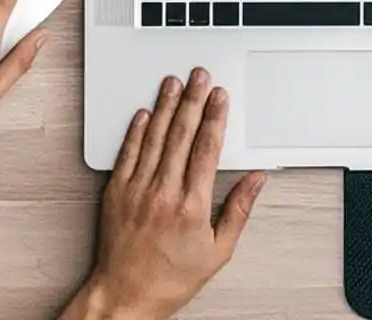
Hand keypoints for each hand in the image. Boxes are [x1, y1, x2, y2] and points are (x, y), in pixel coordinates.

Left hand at [72, 69, 266, 319]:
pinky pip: (126, 154)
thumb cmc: (171, 277)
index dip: (215, 118)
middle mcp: (163, 193)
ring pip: (153, 138)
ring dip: (164, 106)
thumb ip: (238, 210)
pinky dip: (135, 131)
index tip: (219, 97)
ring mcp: (136, 190)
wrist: (125, 294)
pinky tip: (143, 113)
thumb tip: (256, 181)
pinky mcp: (115, 193)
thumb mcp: (218, 250)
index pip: (206, 149)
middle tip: (199, 77)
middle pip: (181, 135)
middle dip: (192, 100)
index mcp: (192, 206)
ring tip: (173, 83)